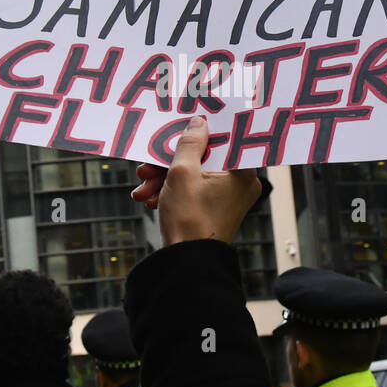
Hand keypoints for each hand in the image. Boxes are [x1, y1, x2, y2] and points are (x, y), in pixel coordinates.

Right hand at [133, 116, 260, 245]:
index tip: (181, 126)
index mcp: (243, 171)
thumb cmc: (190, 221)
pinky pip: (195, 190)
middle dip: (170, 162)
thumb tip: (198, 123)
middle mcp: (241, 183)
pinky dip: (173, 191)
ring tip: (144, 187)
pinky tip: (150, 198)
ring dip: (165, 178)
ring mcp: (229, 197)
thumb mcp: (182, 174)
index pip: (223, 137)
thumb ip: (189, 143)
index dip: (199, 131)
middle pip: (204, 157)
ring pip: (195, 174)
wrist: (185, 264)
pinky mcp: (216, 208)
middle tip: (148, 165)